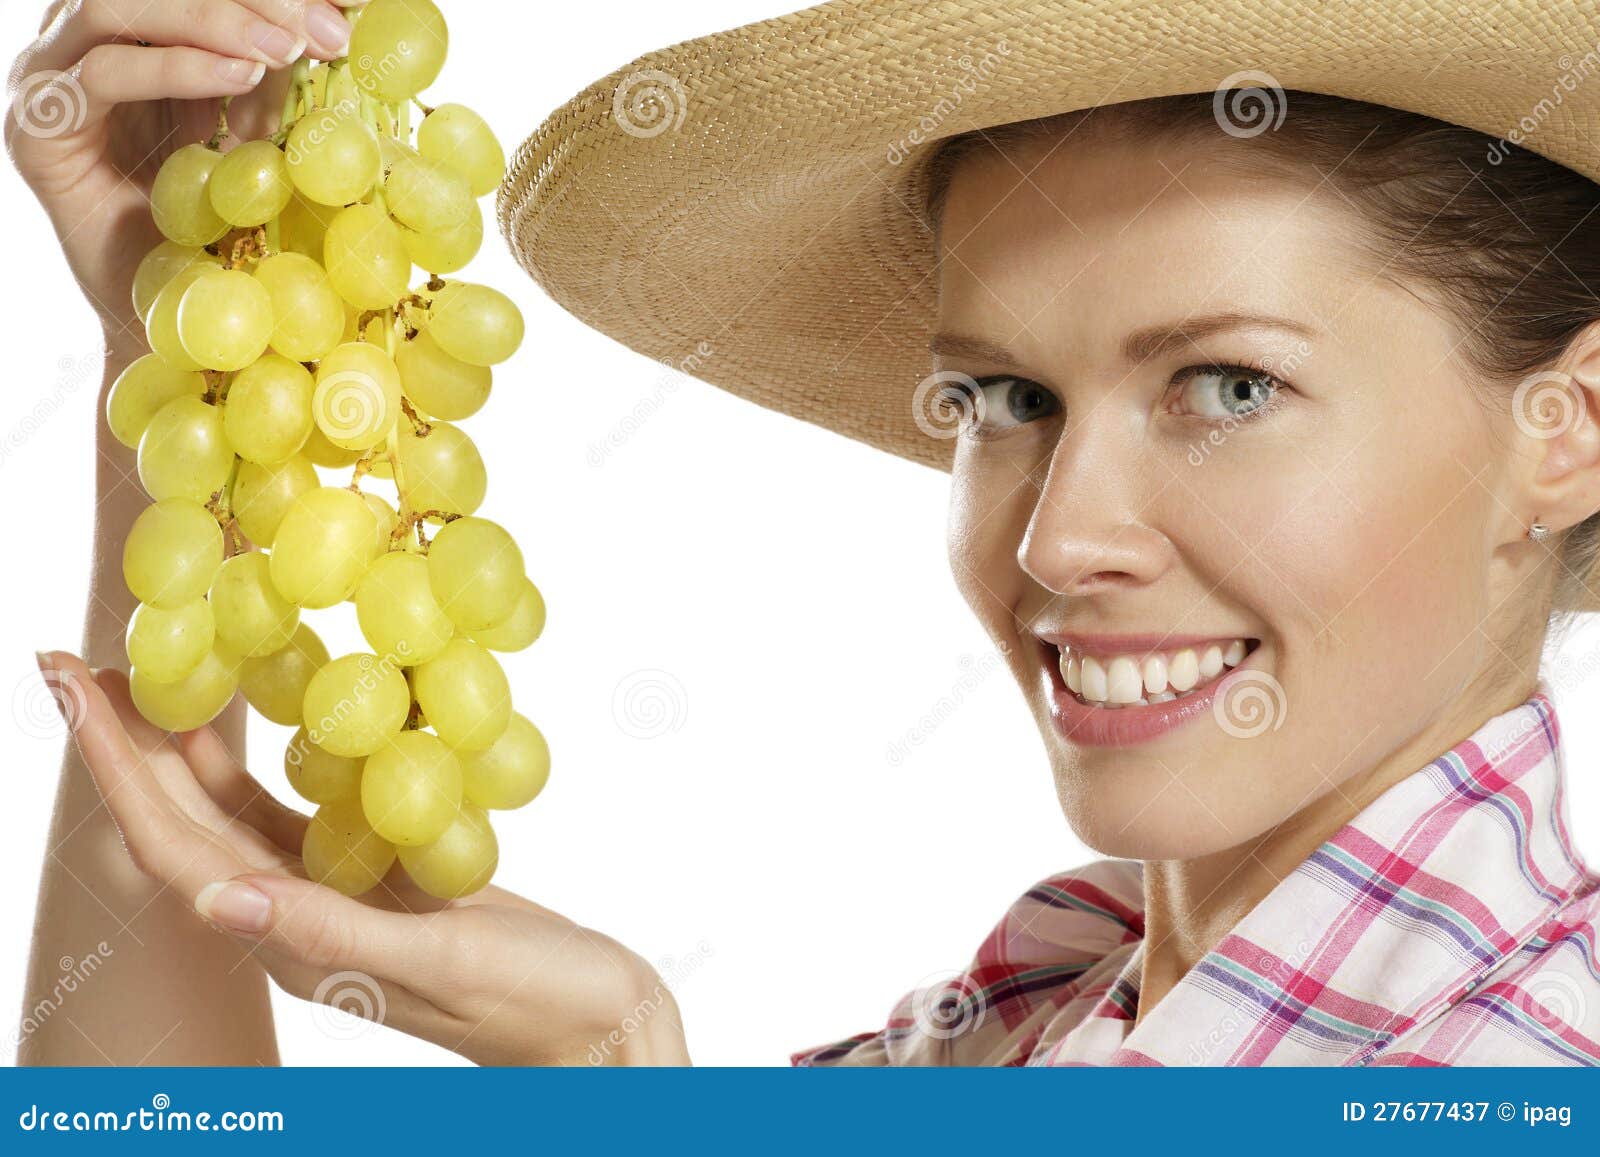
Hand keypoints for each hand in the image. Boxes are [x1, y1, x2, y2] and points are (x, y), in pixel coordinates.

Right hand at [6, 1, 360, 354]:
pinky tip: (240, 76)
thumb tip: (333, 19)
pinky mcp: (38, 128)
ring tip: (288, 47)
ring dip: (214, 19)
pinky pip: (102, 73)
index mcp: (133, 36)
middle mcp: (81, 43)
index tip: (349, 0)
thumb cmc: (213, 226)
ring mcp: (49, 79)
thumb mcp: (252, 131)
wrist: (168, 314)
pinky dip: (176, 66)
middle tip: (325, 24)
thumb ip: (270, 73)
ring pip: (119, 6)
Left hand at [39, 650, 691, 1065]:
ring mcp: (334, 893)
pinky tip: (269, 704)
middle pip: (185, 818)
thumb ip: (330, 932)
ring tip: (158, 666)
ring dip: (185, 740)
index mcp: (294, 940)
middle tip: (85, 657)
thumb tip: (221, 898)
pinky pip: (300, 803)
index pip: (175, 845)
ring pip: (234, 807)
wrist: (595, 1027)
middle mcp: (296, 915)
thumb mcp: (436, 963)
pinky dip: (270, 750)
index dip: (116, 764)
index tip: (71, 685)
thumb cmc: (532, 1003)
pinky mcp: (377, 873)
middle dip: (128, 740)